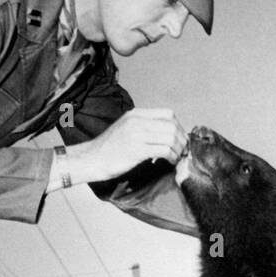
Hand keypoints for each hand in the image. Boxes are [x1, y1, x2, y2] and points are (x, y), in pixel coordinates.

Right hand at [66, 109, 187, 184]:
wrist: (92, 159)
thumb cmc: (108, 149)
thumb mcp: (126, 128)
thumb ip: (143, 126)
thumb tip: (164, 133)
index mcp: (136, 114)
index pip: (167, 114)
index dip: (178, 126)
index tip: (180, 139)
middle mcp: (137, 121)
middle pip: (172, 126)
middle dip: (182, 139)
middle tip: (183, 150)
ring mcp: (137, 135)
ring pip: (170, 138)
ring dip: (178, 150)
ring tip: (177, 158)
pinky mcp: (137, 150)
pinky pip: (164, 150)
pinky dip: (172, 157)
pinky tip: (171, 162)